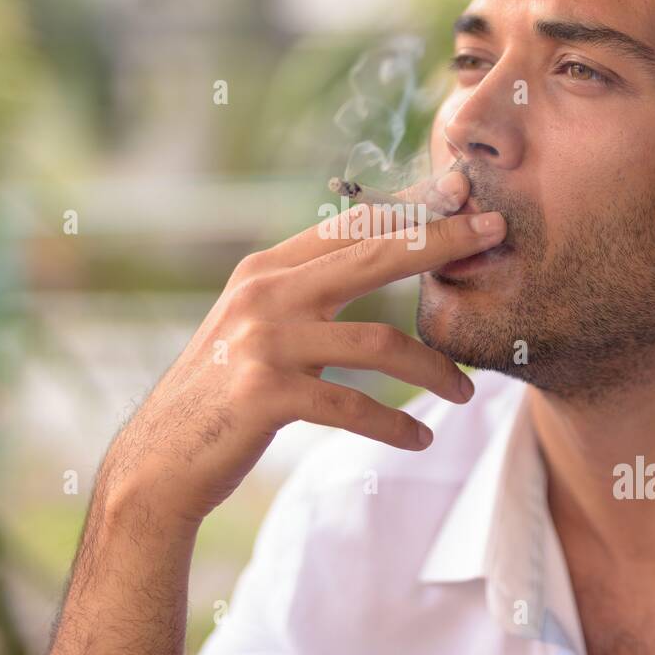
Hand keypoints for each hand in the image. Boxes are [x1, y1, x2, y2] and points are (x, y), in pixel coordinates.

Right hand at [99, 169, 506, 527]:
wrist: (159, 459)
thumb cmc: (219, 392)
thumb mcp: (253, 325)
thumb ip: (302, 291)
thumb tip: (371, 258)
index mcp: (265, 269)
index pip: (350, 224)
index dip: (411, 209)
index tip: (462, 196)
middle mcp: (264, 293)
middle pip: (373, 254)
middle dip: (442, 241)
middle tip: (495, 233)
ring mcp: (264, 342)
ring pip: (378, 341)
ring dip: (434, 367)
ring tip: (468, 392)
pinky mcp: (266, 394)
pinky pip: (353, 405)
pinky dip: (396, 424)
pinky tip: (421, 437)